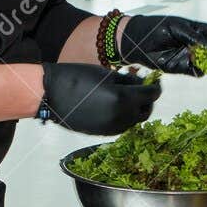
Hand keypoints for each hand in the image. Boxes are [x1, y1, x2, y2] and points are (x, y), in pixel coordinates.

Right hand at [40, 63, 159, 134]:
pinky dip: (124, 117)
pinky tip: (116, 106)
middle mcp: (121, 117)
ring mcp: (112, 128)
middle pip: (146, 111)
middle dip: (147, 100)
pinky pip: (122, 126)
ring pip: (134, 121)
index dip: (155, 86)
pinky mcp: (103, 133)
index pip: (151, 95)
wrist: (51, 94)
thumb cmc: (78, 77)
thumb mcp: (107, 74)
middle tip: (143, 88)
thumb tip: (143, 84)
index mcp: (124, 99)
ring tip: (128, 96)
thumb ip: (129, 81)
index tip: (155, 81)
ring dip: (136, 109)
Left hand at [117, 15, 206, 75]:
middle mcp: (196, 44)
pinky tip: (192, 65)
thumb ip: (193, 36)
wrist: (137, 40)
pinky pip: (196, 72)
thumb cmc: (156, 28)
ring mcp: (190, 56)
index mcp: (196, 30)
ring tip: (202, 59)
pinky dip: (198, 70)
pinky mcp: (182, 67)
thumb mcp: (176, 27)